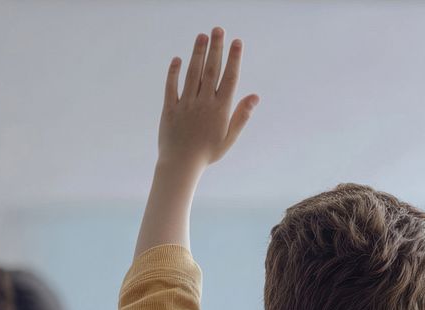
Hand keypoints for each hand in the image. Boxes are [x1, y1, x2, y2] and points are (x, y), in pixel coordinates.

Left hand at [158, 28, 258, 169]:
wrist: (181, 165)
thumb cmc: (208, 153)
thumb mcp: (229, 137)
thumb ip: (241, 115)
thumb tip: (255, 96)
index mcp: (220, 110)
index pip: (229, 78)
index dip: (234, 59)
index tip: (237, 42)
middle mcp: (204, 103)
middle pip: (211, 70)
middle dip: (216, 48)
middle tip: (218, 29)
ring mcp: (186, 104)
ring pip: (192, 74)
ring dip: (197, 53)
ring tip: (201, 36)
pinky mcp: (169, 108)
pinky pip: (172, 86)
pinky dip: (174, 72)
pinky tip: (178, 59)